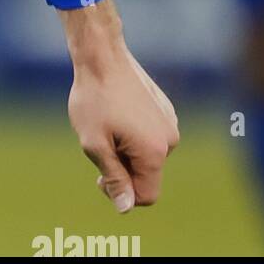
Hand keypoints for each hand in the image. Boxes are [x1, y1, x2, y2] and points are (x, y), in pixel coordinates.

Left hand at [63, 1, 179, 212]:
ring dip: (126, 148)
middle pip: (146, 174)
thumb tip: (126, 207)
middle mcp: (170, 140)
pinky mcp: (165, 109)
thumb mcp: (93, 144)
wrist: (102, 55)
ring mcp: (170, 123)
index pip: (146, 195)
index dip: (122, 192)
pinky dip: (133, 131)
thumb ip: (113, 178)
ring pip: (146, 153)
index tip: (100, 175)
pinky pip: (149, 134)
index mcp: (155, 153)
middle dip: (122, 166)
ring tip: (106, 121)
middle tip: (98, 141)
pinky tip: (115, 110)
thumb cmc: (94, 98)